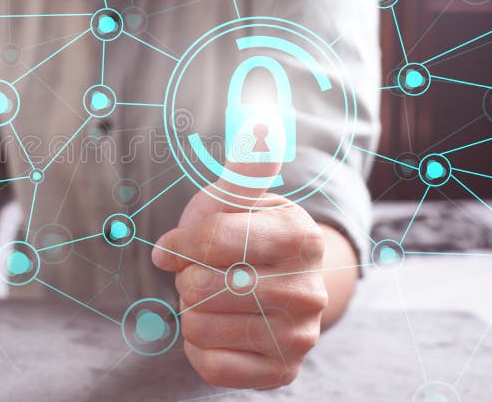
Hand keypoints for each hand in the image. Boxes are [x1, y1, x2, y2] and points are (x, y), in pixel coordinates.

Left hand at [152, 161, 328, 388]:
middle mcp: (309, 289)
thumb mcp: (238, 198)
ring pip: (198, 326)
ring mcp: (301, 336)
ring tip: (215, 299)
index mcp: (300, 235)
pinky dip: (198, 347)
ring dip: (191, 311)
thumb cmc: (247, 233)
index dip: (182, 241)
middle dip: (187, 277)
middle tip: (206, 273)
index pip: (212, 238)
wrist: (280, 286)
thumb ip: (244, 166)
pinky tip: (219, 329)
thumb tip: (261, 119)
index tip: (181, 243)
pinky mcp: (283, 372)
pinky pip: (209, 366)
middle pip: (200, 286)